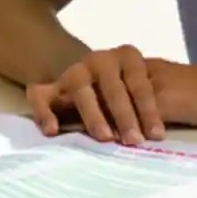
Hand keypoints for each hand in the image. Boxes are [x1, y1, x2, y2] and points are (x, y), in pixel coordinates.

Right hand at [27, 44, 164, 144]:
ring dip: (94, 116)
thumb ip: (147, 108)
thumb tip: (154, 133)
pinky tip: (52, 131)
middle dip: (124, 116)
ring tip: (105, 137)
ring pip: (81, 91)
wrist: (98, 79)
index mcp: (127, 57)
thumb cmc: (135, 93)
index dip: (149, 110)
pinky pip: (40, 97)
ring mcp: (75, 72)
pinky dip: (44, 113)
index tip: (156, 135)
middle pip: (113, 88)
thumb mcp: (150, 92)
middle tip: (133, 140)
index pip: (139, 84)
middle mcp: (100, 60)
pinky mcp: (52, 88)